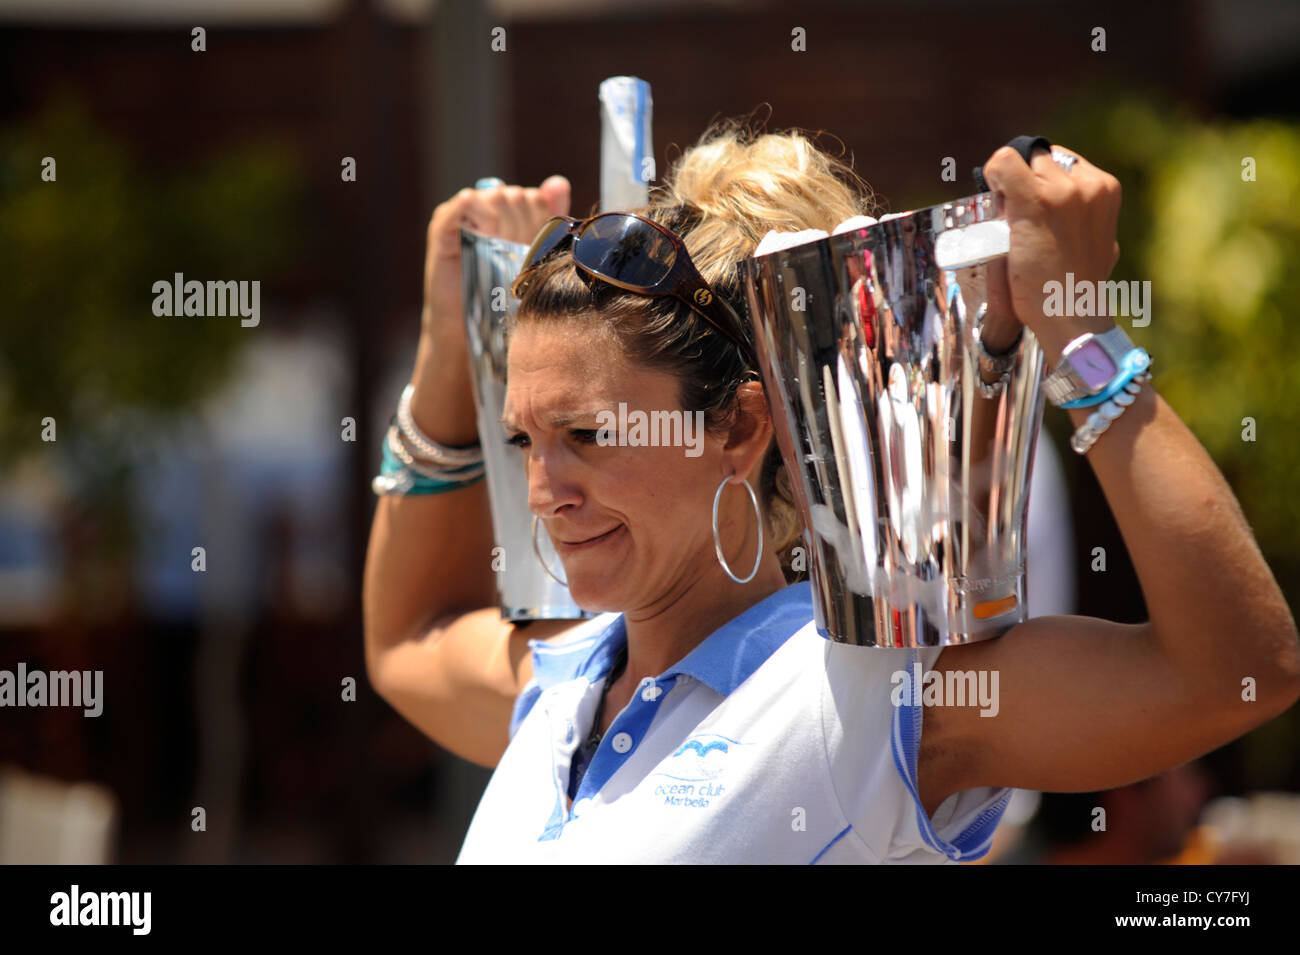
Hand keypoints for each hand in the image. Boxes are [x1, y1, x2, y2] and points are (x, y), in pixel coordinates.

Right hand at [421, 175, 571, 343]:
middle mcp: (485, 207)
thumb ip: (549, 221)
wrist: (469, 327)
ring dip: (507, 225)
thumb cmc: (501, 297)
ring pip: (497, 195)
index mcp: (509, 214)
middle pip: (517, 196)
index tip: (536, 249)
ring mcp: (462, 214)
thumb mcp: (532, 259)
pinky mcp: (443, 223)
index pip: (536, 198)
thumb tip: (559, 183)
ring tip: (504, 253)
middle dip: (524, 227)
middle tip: (519, 256)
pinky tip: (489, 239)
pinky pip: (469, 201)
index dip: (541, 222)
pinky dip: (485, 217)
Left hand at [979, 144, 1121, 364]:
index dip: (1041, 180)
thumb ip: (1085, 218)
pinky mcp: (1034, 202)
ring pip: (1023, 161)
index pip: (1063, 162)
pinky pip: (1004, 163)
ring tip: (1008, 217)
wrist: (1070, 312)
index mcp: (1105, 189)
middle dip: (1025, 181)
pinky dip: (992, 174)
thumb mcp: (1097, 242)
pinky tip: (991, 193)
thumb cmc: (1076, 286)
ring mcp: (1062, 191)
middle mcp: (1088, 184)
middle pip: (1042, 159)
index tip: (1033, 206)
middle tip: (1016, 216)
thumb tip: (1063, 211)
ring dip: (1009, 184)